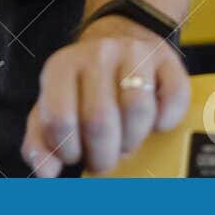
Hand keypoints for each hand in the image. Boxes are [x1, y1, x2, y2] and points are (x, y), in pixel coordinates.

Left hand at [21, 16, 189, 175]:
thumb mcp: (52, 108)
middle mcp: (96, 54)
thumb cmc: (83, 88)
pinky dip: (166, 121)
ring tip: (127, 140)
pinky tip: (155, 123)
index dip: (70, 151)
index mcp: (61, 67)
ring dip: (133, 139)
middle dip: (103, 155)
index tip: (77, 155)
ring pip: (138, 109)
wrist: (120, 41)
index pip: (59, 121)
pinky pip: (173, 98)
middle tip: (105, 158)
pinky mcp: (167, 58)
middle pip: (100, 121)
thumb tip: (47, 173)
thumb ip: (40, 142)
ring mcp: (134, 53)